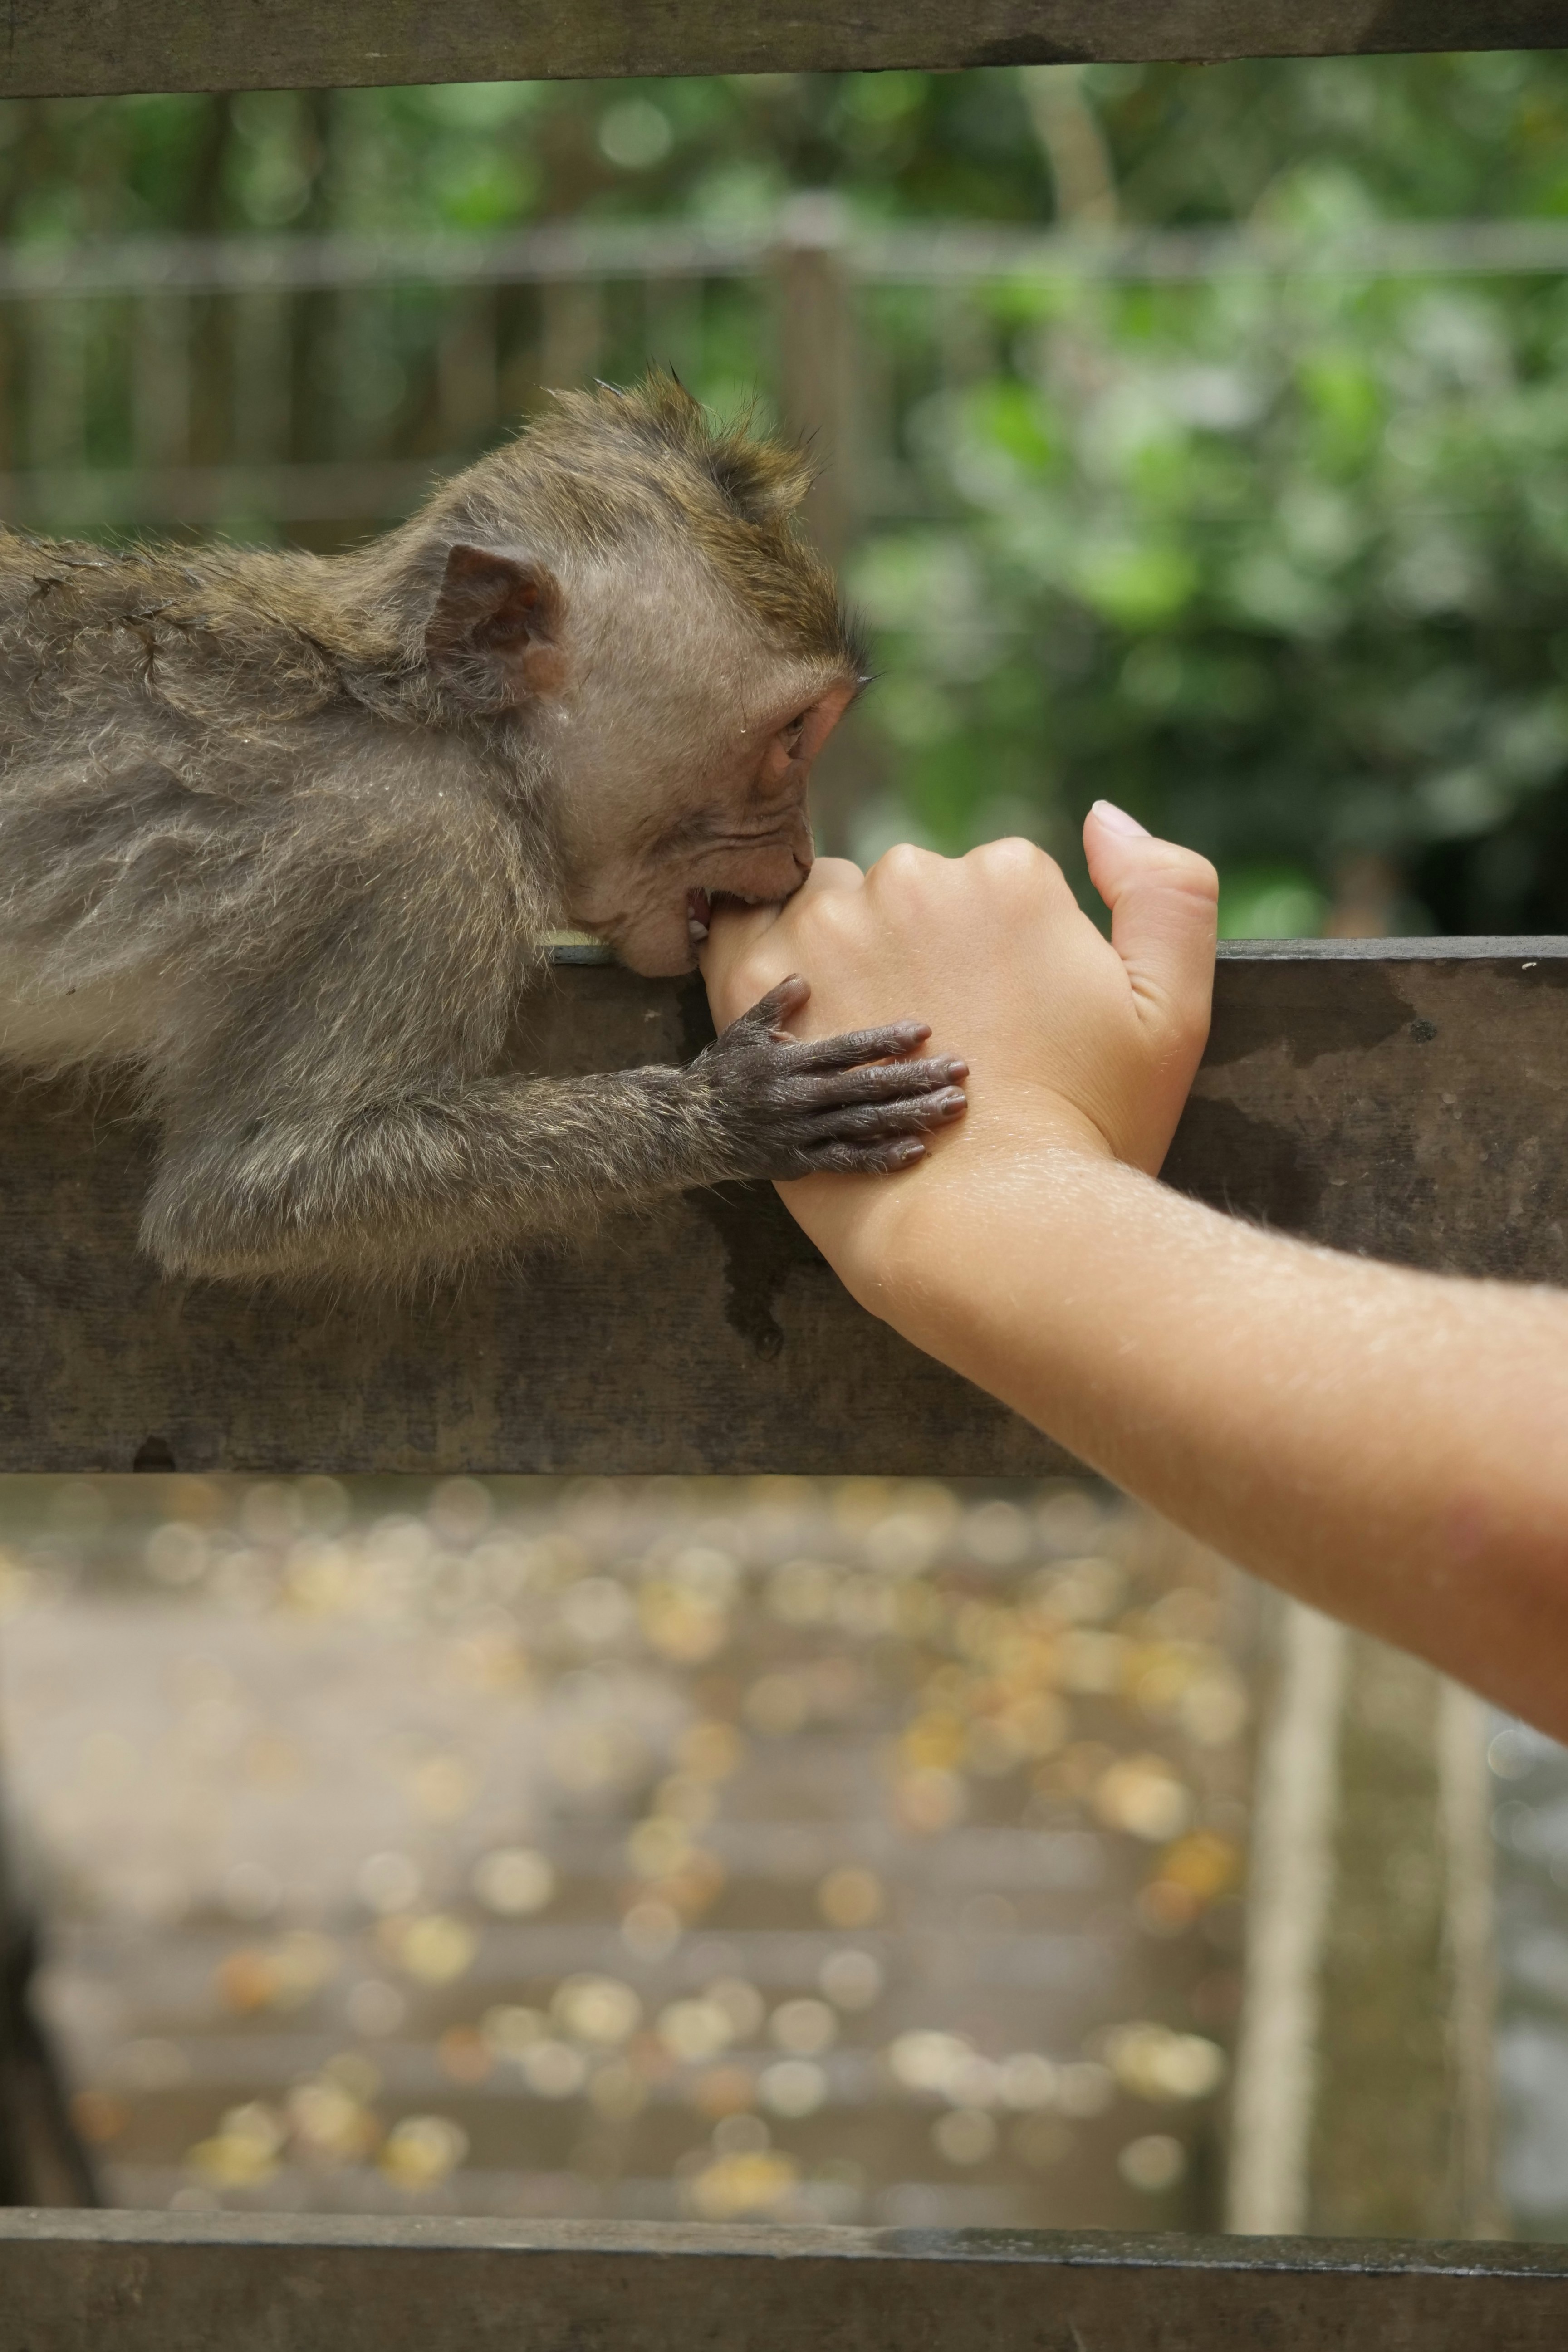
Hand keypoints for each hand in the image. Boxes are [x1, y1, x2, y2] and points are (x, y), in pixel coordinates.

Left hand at [699, 806, 1217, 1295]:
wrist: (992, 1226)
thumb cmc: (1090, 1131)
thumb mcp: (1172, 1010)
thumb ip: (1165, 889)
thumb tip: (1102, 817)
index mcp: (1006, 878)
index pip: (986, 884)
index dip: (990, 954)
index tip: (995, 1016)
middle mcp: (913, 881)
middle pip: (900, 891)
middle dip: (910, 947)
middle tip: (929, 1039)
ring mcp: (830, 927)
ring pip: (822, 908)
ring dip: (834, 954)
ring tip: (859, 1041)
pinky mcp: (760, 983)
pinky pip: (740, 935)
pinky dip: (757, 963)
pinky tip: (784, 1017)